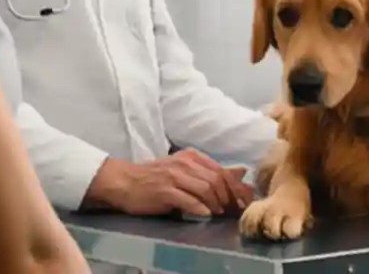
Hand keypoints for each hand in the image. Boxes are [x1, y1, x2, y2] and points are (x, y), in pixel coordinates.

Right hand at [87, 148, 254, 216]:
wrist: (125, 181)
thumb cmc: (155, 177)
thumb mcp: (185, 170)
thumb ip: (212, 172)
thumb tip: (241, 172)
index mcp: (192, 157)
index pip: (222, 171)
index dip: (236, 187)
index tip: (243, 200)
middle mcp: (185, 163)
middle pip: (217, 180)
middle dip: (229, 197)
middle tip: (233, 209)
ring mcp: (174, 176)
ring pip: (206, 189)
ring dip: (216, 203)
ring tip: (219, 212)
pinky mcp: (164, 191)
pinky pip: (188, 200)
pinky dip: (200, 208)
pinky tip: (204, 213)